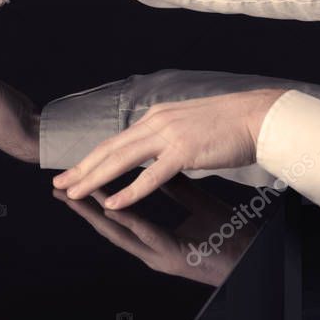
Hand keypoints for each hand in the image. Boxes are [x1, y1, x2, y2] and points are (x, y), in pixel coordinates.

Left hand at [52, 89, 285, 209]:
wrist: (261, 116)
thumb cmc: (231, 126)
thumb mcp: (188, 129)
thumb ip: (167, 141)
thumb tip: (154, 156)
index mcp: (156, 117)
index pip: (116, 141)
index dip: (92, 157)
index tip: (73, 171)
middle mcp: (156, 122)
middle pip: (110, 149)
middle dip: (82, 168)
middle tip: (58, 183)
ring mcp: (168, 135)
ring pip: (121, 161)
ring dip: (94, 178)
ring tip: (73, 193)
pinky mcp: (184, 151)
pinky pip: (151, 175)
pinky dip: (128, 190)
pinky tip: (111, 202)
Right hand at [53, 175, 254, 285]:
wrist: (259, 257)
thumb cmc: (230, 234)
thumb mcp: (198, 203)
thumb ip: (174, 184)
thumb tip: (154, 162)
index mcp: (154, 237)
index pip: (117, 211)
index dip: (95, 192)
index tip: (75, 175)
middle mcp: (151, 248)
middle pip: (108, 223)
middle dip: (82, 203)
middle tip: (59, 186)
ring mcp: (160, 256)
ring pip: (119, 231)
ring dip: (94, 211)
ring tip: (73, 194)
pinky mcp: (173, 260)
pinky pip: (145, 236)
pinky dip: (126, 219)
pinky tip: (111, 207)